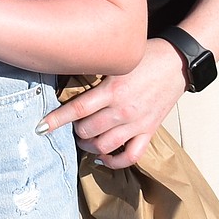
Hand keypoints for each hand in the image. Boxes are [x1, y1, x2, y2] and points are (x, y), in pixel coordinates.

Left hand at [38, 40, 187, 166]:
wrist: (178, 62)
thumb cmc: (145, 56)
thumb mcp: (116, 61)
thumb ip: (95, 73)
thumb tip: (68, 78)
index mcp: (112, 90)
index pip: (77, 110)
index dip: (56, 120)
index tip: (41, 128)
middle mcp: (123, 110)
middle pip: (88, 131)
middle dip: (74, 131)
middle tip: (70, 126)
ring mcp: (137, 123)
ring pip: (105, 146)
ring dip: (89, 146)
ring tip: (83, 140)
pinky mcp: (149, 131)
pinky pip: (131, 156)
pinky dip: (115, 162)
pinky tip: (104, 157)